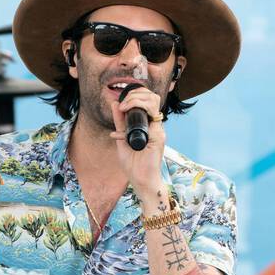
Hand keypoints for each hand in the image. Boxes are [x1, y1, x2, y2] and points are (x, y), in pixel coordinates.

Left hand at [109, 83, 165, 198]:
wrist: (141, 181)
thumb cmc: (133, 165)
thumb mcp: (121, 139)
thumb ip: (120, 123)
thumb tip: (116, 104)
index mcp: (147, 126)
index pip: (146, 101)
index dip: (135, 95)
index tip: (120, 102)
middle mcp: (154, 126)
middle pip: (151, 97)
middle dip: (135, 93)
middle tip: (122, 102)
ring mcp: (158, 130)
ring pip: (153, 101)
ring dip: (137, 99)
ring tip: (124, 105)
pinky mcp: (159, 136)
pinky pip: (152, 116)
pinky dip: (139, 108)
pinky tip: (127, 111)